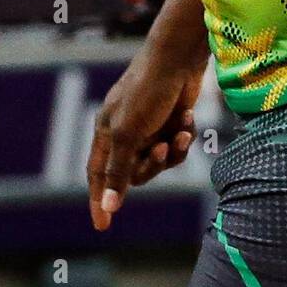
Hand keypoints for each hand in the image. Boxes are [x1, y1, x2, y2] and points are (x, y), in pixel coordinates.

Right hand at [87, 50, 207, 230]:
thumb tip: (109, 207)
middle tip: (163, 150)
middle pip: (134, 171)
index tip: (102, 228)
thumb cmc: (147, 91)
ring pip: (159, 160)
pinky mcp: (170, 120)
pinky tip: (188, 118)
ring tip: (180, 132)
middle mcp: (125, 131)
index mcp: (106, 132)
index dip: (99, 200)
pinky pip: (176, 145)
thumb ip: (119, 171)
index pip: (98, 175)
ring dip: (173, 151)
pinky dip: (183, 136)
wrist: (179, 58)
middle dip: (152, 165)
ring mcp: (149, 127)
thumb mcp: (130, 133)